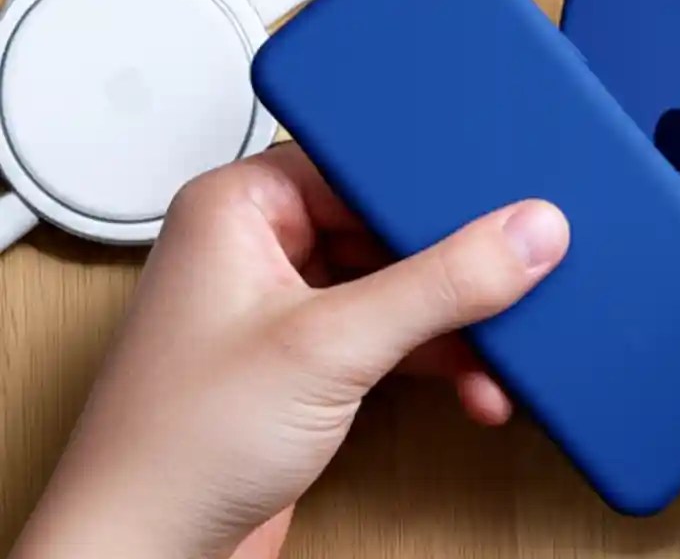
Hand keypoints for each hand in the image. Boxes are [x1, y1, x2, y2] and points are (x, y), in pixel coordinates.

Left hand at [10, 144, 569, 558]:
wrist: (151, 556)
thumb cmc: (176, 449)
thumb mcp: (330, 347)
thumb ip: (439, 284)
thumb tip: (525, 232)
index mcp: (238, 207)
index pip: (360, 162)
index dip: (433, 184)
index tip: (501, 200)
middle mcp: (260, 248)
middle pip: (390, 228)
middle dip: (455, 268)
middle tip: (515, 277)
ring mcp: (287, 308)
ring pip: (400, 287)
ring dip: (455, 323)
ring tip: (499, 347)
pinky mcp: (310, 363)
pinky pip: (394, 337)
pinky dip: (438, 360)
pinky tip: (474, 383)